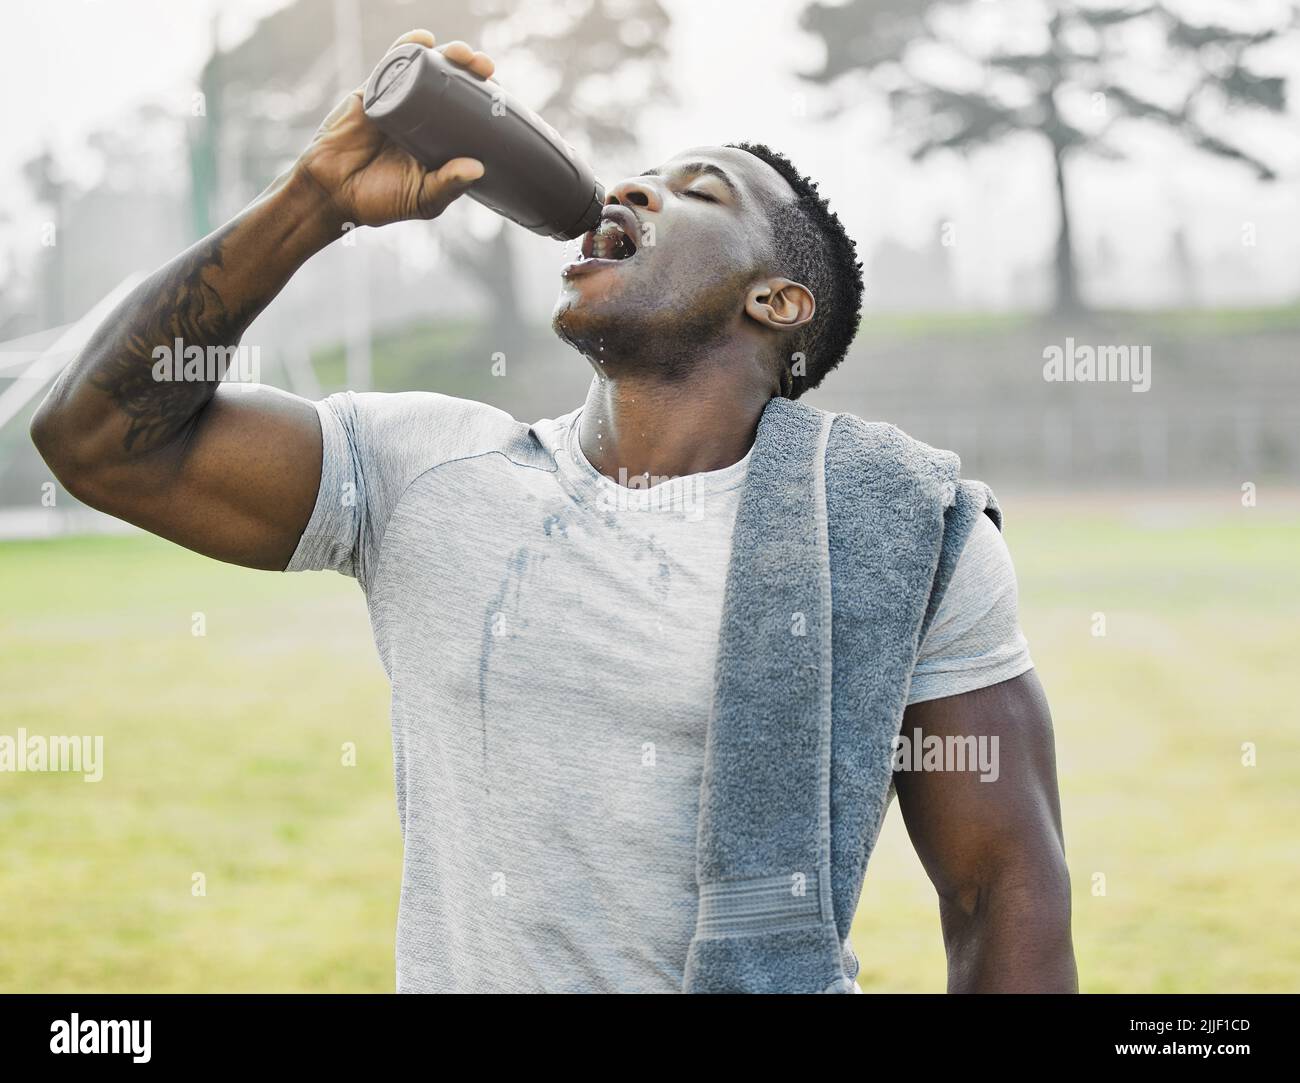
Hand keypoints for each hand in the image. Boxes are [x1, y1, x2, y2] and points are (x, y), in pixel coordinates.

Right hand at [293, 29, 495, 229]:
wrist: (332, 193)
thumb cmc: (379, 201)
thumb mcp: (422, 199)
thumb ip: (448, 185)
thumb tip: (478, 168)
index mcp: (438, 141)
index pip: (468, 113)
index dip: (485, 100)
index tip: (500, 95)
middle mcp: (421, 117)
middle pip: (452, 84)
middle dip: (471, 71)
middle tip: (484, 69)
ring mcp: (398, 101)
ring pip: (426, 69)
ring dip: (447, 55)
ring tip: (461, 54)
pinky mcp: (373, 91)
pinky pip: (392, 63)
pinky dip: (408, 47)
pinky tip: (424, 39)